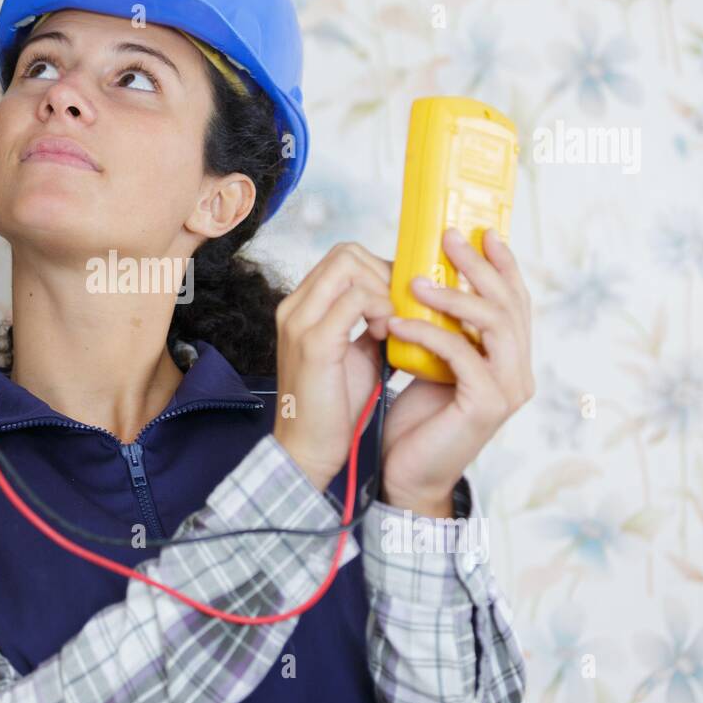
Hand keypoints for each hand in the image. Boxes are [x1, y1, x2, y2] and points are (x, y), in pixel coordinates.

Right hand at [272, 243, 395, 491]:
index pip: (343, 257)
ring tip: (393, 324)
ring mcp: (300, 322)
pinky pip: (355, 300)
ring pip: (349, 267)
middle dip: (384, 274)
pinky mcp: (314, 343)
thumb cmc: (335, 406)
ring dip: (382, 289)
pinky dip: (380, 310)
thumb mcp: (358, 353)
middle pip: (346, 253)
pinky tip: (388, 336)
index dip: (379, 269)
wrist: (309, 449)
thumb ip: (372, 323)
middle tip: (401, 309)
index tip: (401, 300)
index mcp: (302, 307)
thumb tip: (407, 301)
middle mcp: (294, 307)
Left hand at [380, 227, 534, 515]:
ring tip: (413, 282)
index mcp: (509, 358)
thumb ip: (443, 329)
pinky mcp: (487, 405)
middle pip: (509, 304)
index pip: (515, 301)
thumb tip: (426, 277)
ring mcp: (508, 389)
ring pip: (493, 323)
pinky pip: (461, 354)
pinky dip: (428, 333)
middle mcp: (518, 371)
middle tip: (448, 239)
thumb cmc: (416, 419)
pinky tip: (397, 322)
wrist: (407, 474)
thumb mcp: (431, 363)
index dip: (503, 264)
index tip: (482, 231)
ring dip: (452, 296)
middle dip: (479, 266)